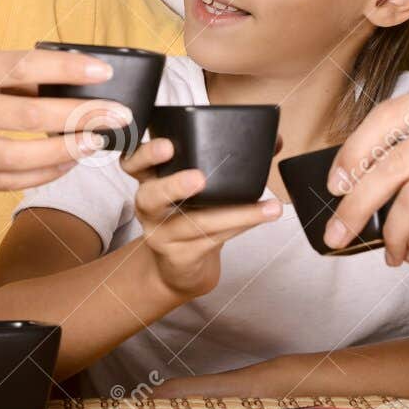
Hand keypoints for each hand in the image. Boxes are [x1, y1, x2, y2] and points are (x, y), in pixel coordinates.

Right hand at [0, 48, 137, 211]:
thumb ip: (9, 76)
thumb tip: (69, 75)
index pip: (23, 65)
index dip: (66, 68)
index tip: (102, 71)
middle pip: (31, 114)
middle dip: (81, 116)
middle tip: (116, 115)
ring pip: (22, 156)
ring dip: (65, 152)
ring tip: (94, 144)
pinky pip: (10, 181)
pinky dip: (43, 175)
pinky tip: (66, 165)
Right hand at [120, 137, 280, 299]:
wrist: (181, 267)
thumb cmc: (190, 215)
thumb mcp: (199, 187)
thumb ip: (227, 162)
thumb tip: (274, 141)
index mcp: (151, 180)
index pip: (133, 163)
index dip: (145, 154)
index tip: (166, 145)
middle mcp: (149, 208)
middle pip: (150, 196)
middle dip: (173, 185)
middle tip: (199, 178)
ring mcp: (162, 235)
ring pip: (194, 223)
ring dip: (234, 213)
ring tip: (265, 206)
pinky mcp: (180, 257)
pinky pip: (212, 240)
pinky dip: (241, 226)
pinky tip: (261, 217)